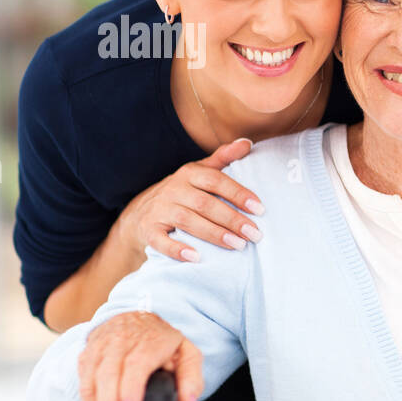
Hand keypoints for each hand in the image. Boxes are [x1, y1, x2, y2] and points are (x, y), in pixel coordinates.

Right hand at [77, 311, 203, 400]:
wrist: (133, 318)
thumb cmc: (161, 340)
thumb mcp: (187, 354)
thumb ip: (191, 380)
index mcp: (148, 342)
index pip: (135, 364)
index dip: (130, 389)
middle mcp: (119, 343)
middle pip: (108, 377)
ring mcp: (99, 351)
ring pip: (90, 384)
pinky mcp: (85, 359)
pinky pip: (83, 387)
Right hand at [120, 138, 261, 261]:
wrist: (141, 212)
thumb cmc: (182, 191)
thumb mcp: (200, 171)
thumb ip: (224, 158)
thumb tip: (247, 142)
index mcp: (189, 174)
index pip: (216, 180)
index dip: (238, 194)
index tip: (260, 209)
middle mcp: (173, 190)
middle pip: (205, 204)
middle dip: (232, 219)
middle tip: (255, 234)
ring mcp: (159, 210)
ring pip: (187, 221)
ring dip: (214, 234)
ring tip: (238, 245)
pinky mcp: (149, 230)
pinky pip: (161, 241)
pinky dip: (177, 249)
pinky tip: (196, 257)